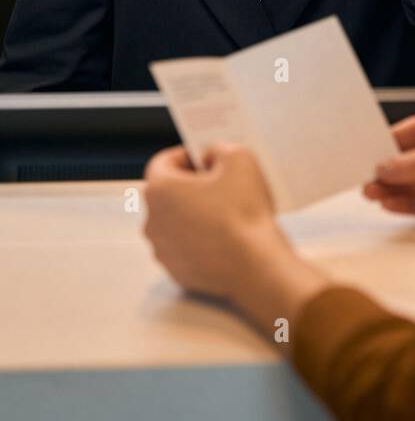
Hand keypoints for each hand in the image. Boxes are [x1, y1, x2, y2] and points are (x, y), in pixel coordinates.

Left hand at [143, 143, 287, 300]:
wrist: (256, 266)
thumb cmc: (245, 214)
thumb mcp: (239, 159)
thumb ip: (218, 148)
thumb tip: (210, 156)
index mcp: (160, 190)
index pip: (163, 162)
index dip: (186, 155)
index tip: (205, 158)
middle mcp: (152, 221)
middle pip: (167, 193)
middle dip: (191, 186)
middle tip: (220, 184)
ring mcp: (163, 250)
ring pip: (174, 222)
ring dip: (194, 214)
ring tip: (226, 214)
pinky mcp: (176, 272)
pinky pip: (184, 247)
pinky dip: (199, 240)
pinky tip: (225, 238)